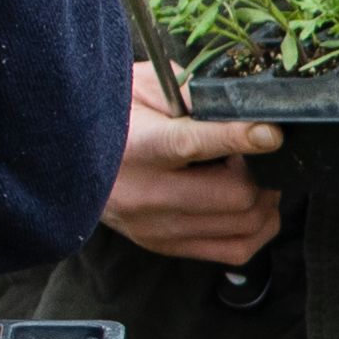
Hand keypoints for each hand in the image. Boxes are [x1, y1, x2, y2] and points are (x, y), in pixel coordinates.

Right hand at [108, 61, 290, 267]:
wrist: (66, 159)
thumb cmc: (112, 115)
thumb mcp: (143, 86)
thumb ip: (192, 93)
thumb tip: (243, 104)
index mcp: (139, 148)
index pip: (193, 144)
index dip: (239, 137)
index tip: (272, 133)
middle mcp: (148, 195)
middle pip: (234, 196)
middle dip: (260, 172)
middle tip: (255, 154)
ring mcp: (158, 228)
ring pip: (244, 226)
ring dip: (263, 200)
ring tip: (252, 177)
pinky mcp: (165, 246)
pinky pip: (235, 251)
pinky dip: (257, 228)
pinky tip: (249, 205)